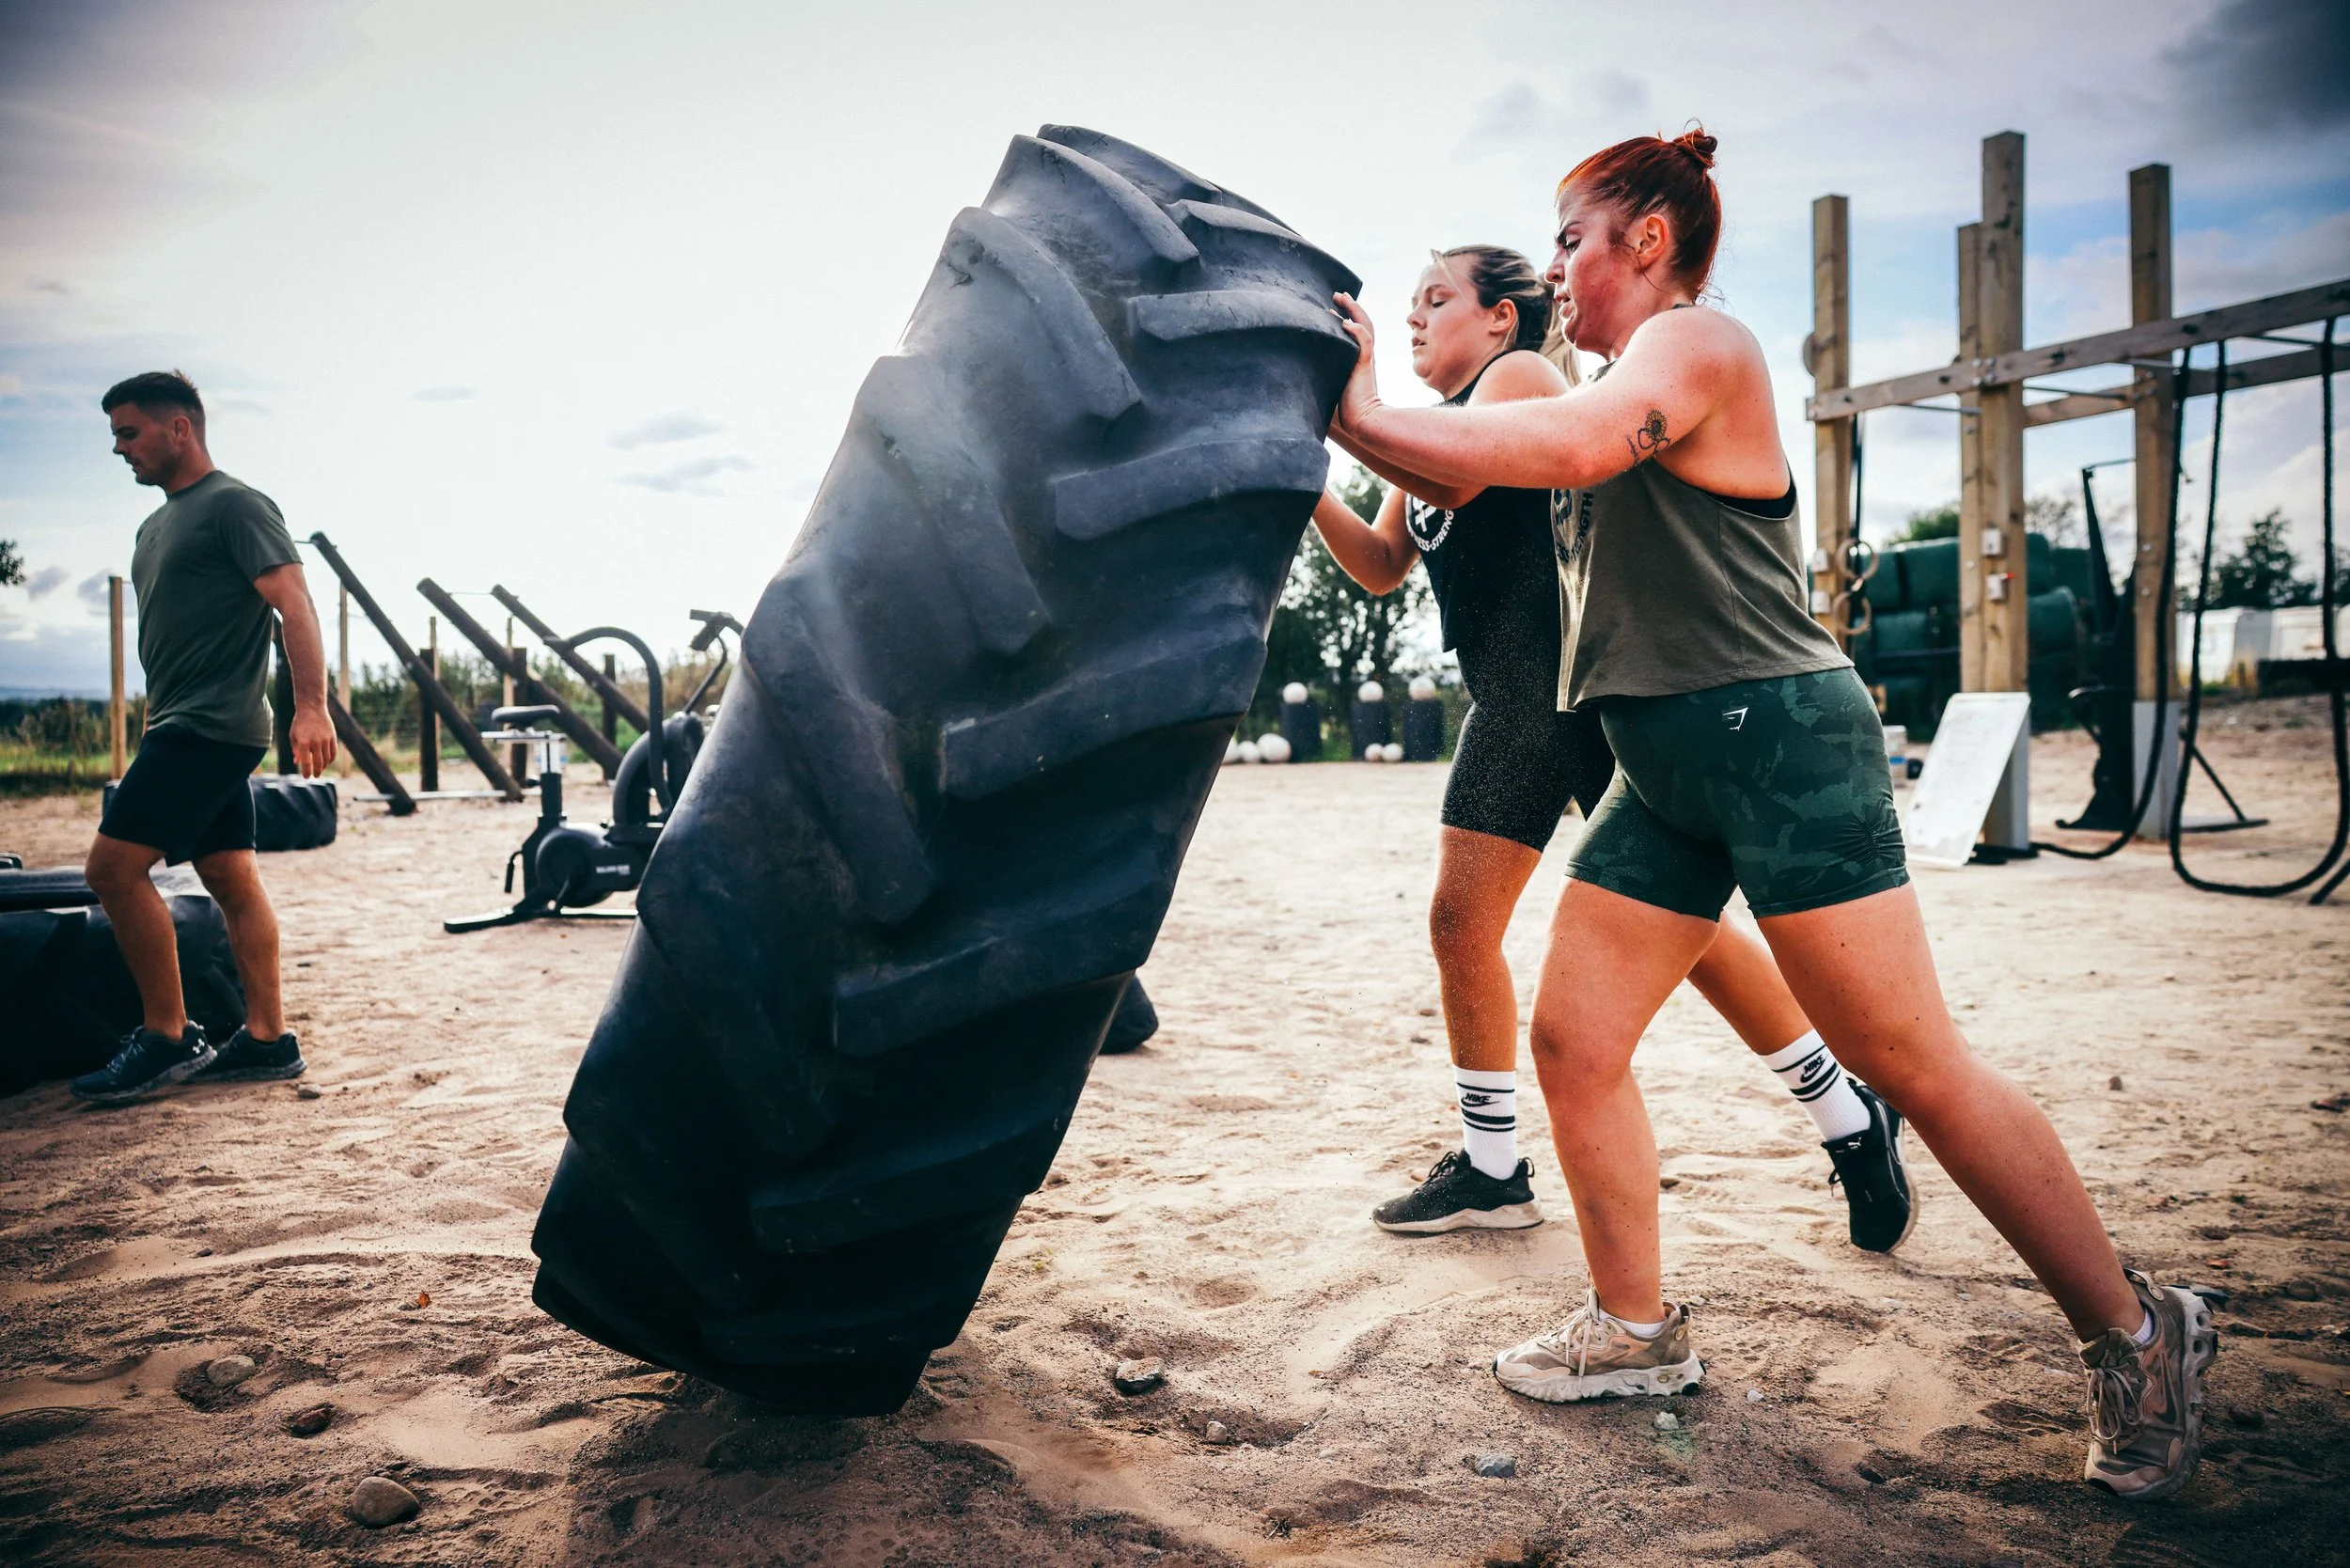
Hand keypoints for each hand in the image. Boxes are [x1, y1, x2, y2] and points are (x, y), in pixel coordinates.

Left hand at [290, 703, 336, 777]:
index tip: (306, 777)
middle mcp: (316, 742)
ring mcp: (325, 739)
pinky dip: (330, 759)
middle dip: (317, 771)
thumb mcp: (294, 736)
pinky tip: (327, 761)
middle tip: (315, 776)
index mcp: (303, 742)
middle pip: (319, 762)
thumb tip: (297, 762)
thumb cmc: (300, 723)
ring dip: (324, 766)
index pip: (306, 762)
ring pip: (327, 759)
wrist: (312, 709)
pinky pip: (333, 752)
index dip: (306, 771)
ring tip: (320, 769)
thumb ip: (296, 750)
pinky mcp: (332, 737)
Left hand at [1329, 292, 1380, 434]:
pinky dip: (1357, 330)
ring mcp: (1366, 360)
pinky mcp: (1365, 366)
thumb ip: (1319, 376)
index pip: (1356, 331)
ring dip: (1354, 310)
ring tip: (1341, 297)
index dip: (1346, 316)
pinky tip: (1345, 323)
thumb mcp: (1329, 386)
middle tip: (1336, 294)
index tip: (1331, 307)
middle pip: (1362, 322)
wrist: (1361, 422)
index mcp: (1358, 360)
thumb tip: (1294, 372)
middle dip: (1350, 306)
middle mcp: (1364, 356)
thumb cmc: (1344, 411)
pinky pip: (1365, 343)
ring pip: (1366, 327)